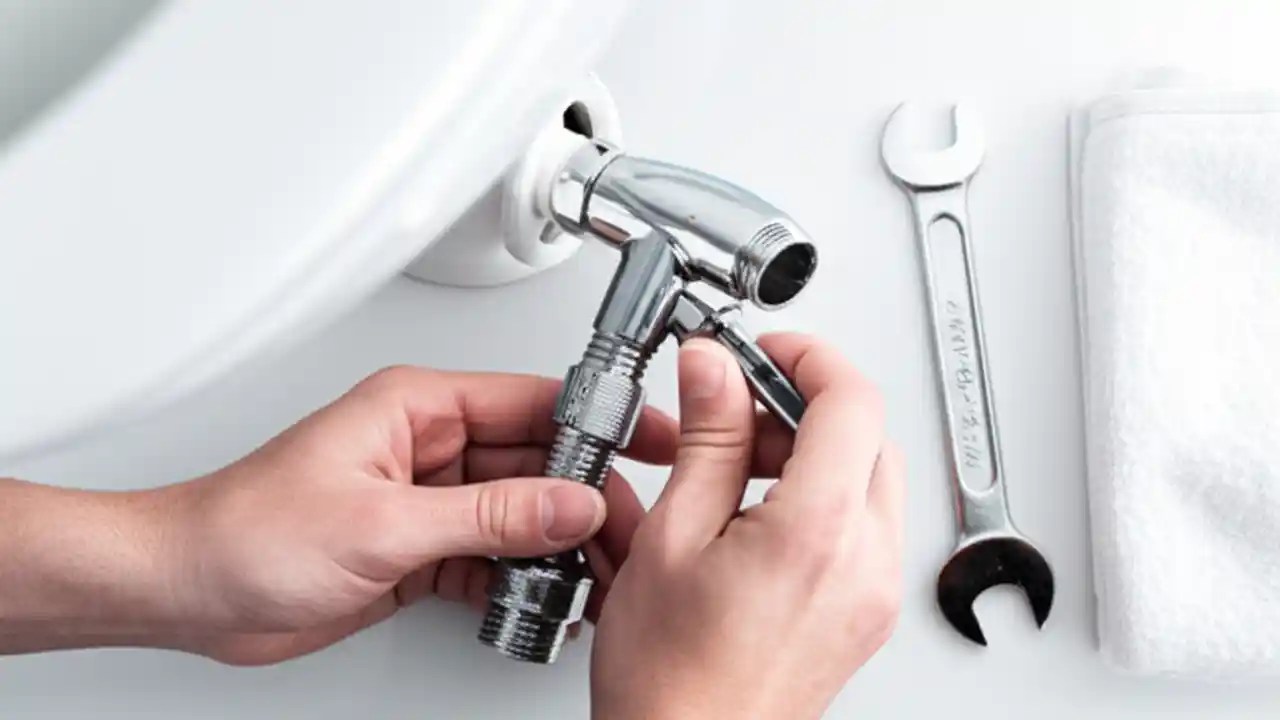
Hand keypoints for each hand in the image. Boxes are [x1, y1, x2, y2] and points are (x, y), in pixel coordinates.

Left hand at [148, 366, 676, 663]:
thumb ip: (489, 515)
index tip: (646, 444)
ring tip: (596, 576)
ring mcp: (427, 499)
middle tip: (626, 536)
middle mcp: (428, 447)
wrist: (189, 591)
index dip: (597, 423)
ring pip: (520, 514)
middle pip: (536, 463)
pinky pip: (492, 555)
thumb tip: (568, 503)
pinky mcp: (419, 548)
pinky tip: (544, 599)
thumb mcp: (385, 523)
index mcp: (417, 408)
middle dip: (585, 499)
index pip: (532, 401)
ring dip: (557, 545)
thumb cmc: (247, 531)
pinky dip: (520, 579)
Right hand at [590, 335, 904, 719]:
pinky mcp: (869, 610)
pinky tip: (760, 510)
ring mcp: (876, 590)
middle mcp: (866, 561)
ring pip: (872, 476)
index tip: (762, 352)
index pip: (851, 400)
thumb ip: (706, 440)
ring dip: (816, 448)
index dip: (806, 356)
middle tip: (737, 407)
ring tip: (739, 465)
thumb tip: (715, 367)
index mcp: (817, 533)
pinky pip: (866, 523)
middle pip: (869, 434)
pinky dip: (823, 494)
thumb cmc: (670, 678)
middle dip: (805, 403)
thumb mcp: (671, 536)